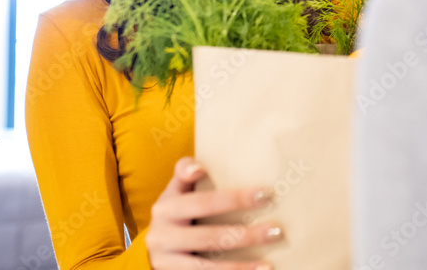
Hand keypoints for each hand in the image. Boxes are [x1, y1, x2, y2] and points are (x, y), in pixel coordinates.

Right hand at [147, 157, 283, 269]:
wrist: (150, 248)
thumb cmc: (174, 212)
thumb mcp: (174, 191)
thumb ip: (184, 173)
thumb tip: (199, 167)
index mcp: (165, 209)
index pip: (203, 202)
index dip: (233, 199)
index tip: (265, 194)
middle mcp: (162, 237)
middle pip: (208, 237)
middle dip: (245, 236)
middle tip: (276, 231)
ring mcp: (166, 262)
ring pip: (205, 267)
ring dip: (240, 267)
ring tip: (268, 265)